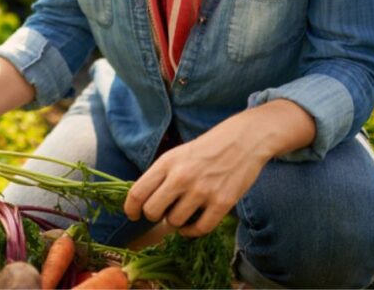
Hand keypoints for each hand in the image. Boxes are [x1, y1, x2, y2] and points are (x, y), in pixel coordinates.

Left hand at [122, 114, 270, 236]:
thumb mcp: (176, 154)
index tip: (132, 215)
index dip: (130, 209)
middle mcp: (181, 177)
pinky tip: (190, 226)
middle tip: (159, 214)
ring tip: (180, 214)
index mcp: (166, 163)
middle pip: (152, 211)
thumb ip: (160, 175)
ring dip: (174, 222)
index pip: (137, 192)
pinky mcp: (222, 202)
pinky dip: (191, 232)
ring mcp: (202, 191)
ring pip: (174, 222)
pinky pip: (200, 229)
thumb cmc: (206, 148)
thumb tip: (143, 200)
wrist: (243, 140)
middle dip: (152, 216)